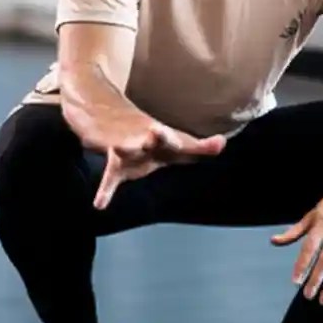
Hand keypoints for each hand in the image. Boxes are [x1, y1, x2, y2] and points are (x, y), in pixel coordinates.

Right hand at [91, 114, 225, 210]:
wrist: (109, 117)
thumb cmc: (151, 137)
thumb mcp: (175, 143)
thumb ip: (200, 147)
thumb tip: (223, 143)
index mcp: (164, 136)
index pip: (179, 139)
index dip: (193, 142)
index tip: (213, 142)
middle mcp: (146, 139)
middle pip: (152, 137)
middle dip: (157, 136)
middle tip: (156, 131)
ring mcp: (127, 148)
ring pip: (125, 149)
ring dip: (126, 149)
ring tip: (120, 149)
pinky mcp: (115, 164)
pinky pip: (110, 177)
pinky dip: (105, 190)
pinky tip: (99, 204)